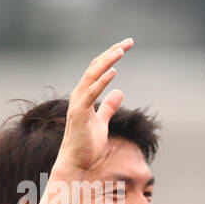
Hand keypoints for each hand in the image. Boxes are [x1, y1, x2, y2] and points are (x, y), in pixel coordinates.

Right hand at [54, 38, 132, 175]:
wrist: (76, 162)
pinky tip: (113, 71)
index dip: (111, 56)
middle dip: (112, 52)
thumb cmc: (87, 144)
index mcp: (84, 95)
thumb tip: (119, 92)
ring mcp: (78, 103)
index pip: (98, 70)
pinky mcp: (79, 113)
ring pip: (92, 76)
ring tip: (121, 50)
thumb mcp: (102, 122)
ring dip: (107, 61)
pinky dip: (101, 81)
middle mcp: (79, 95)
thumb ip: (109, 107)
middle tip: (128, 41)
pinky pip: (91, 93)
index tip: (125, 46)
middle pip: (96, 67)